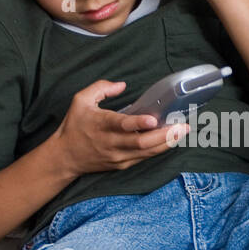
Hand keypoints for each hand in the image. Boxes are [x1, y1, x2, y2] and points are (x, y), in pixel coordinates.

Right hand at [51, 79, 188, 177]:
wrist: (65, 157)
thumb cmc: (74, 126)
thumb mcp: (80, 100)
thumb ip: (101, 88)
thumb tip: (122, 85)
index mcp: (101, 125)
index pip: (122, 125)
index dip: (138, 123)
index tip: (153, 119)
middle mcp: (111, 143)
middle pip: (141, 142)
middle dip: (164, 135)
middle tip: (182, 126)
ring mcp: (118, 156)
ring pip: (146, 152)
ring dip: (166, 143)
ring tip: (183, 132)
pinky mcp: (122, 164)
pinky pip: (144, 158)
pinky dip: (158, 149)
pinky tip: (171, 140)